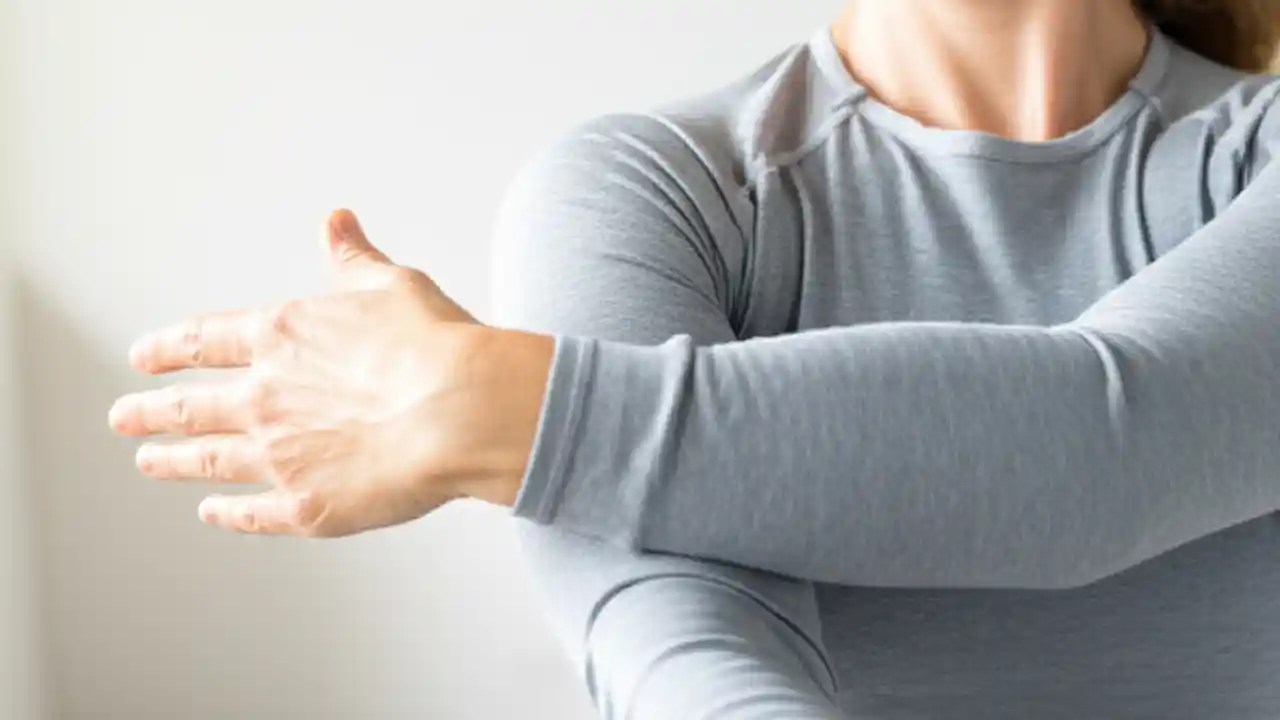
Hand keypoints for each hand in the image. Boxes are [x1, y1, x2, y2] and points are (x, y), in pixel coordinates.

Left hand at [107, 209, 552, 536]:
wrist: (462, 411)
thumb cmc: (434, 346)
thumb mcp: (390, 284)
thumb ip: (353, 259)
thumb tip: (336, 223)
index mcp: (281, 337)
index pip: (203, 341)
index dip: (167, 349)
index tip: (143, 357)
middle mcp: (264, 397)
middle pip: (190, 406)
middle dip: (149, 411)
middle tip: (123, 417)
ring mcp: (279, 456)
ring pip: (206, 460)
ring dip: (171, 460)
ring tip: (148, 461)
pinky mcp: (305, 506)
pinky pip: (252, 513)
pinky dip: (225, 513)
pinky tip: (212, 511)